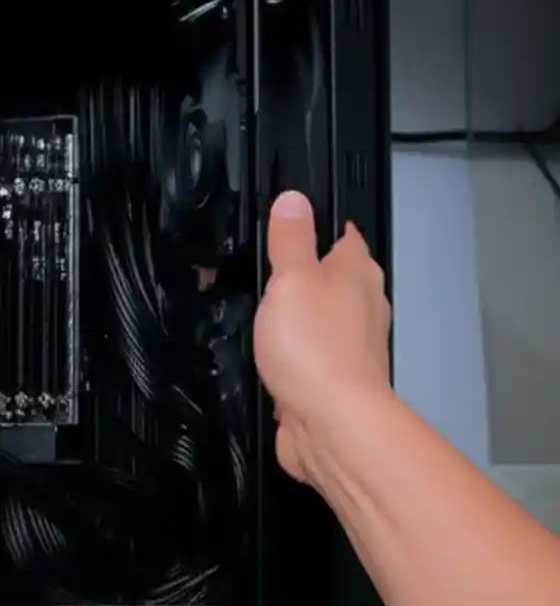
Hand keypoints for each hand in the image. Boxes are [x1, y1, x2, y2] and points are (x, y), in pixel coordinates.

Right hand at [254, 190, 391, 484]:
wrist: (332, 423)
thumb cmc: (313, 343)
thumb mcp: (292, 279)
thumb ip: (291, 240)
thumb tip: (295, 197)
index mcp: (357, 273)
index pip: (344, 234)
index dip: (318, 224)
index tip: (286, 222)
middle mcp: (363, 305)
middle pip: (334, 276)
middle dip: (304, 270)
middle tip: (259, 264)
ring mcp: (352, 344)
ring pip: (321, 316)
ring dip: (297, 313)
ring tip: (257, 306)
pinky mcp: (334, 379)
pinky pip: (311, 352)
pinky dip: (294, 349)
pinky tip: (269, 351)